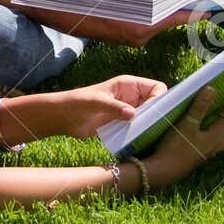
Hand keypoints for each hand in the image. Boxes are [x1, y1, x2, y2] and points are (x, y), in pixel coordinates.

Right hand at [25, 6, 199, 47]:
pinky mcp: (123, 37)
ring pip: (158, 23)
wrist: (53, 10)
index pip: (176, 18)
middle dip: (184, 9)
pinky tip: (156, 4)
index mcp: (139, 26)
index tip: (212, 6)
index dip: (195, 12)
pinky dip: (154, 16)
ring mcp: (131, 38)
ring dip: (169, 12)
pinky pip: (146, 26)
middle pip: (169, 20)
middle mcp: (138, 36)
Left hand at [48, 75, 166, 138]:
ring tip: (145, 134)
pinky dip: (141, 132)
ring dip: (148, 125)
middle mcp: (132, 96)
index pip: (156, 87)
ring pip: (149, 116)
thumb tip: (133, 114)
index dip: (160, 99)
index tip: (153, 112)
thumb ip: (114, 107)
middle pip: (156, 103)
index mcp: (128, 84)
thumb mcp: (96, 102)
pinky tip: (139, 139)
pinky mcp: (123, 123)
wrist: (64, 117)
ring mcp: (128, 110)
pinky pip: (139, 127)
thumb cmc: (78, 103)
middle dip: (156, 114)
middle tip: (150, 126)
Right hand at [143, 83, 223, 189]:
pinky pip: (210, 142)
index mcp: (216, 136)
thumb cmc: (175, 148)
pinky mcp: (196, 154)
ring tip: (216, 115)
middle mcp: (215, 145)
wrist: (162, 171)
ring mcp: (206, 151)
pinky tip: (198, 127)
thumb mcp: (186, 125)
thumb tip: (212, 89)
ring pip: (223, 141)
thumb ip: (199, 107)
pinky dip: (209, 132)